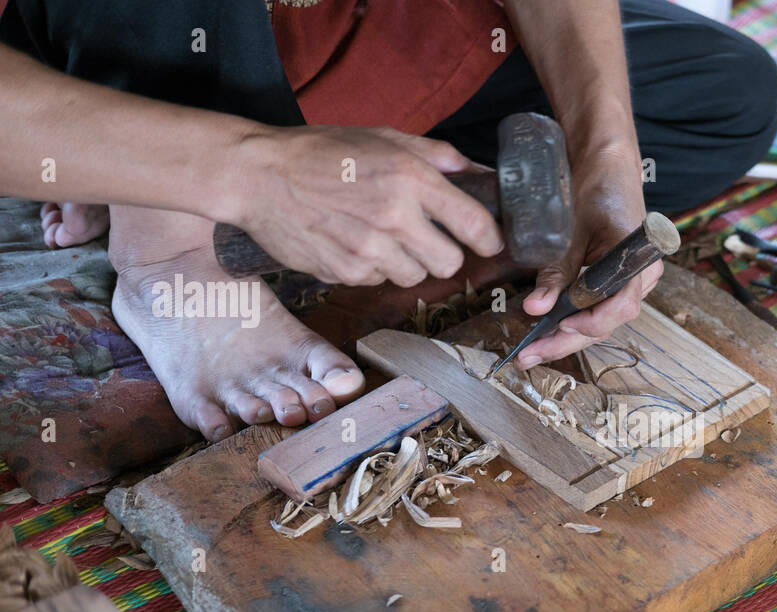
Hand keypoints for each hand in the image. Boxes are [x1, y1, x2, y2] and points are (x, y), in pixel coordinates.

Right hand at [230, 126, 504, 286]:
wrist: (259, 175)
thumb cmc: (322, 151)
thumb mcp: (384, 137)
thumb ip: (437, 156)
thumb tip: (480, 173)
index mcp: (411, 178)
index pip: (475, 224)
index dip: (489, 239)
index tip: (488, 241)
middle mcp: (394, 217)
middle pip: (450, 263)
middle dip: (445, 254)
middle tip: (428, 239)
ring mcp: (369, 249)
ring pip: (415, 278)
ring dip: (407, 263)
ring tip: (382, 237)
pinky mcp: (345, 272)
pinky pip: (379, 281)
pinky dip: (373, 268)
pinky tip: (354, 243)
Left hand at [514, 145, 660, 368]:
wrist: (605, 161)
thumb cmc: (595, 187)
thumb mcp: (569, 231)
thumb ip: (555, 272)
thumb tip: (534, 308)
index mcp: (637, 260)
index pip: (621, 306)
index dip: (591, 322)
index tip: (560, 325)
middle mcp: (640, 277)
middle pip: (606, 323)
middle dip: (566, 341)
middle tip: (529, 355)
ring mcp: (629, 282)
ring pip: (599, 321)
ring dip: (566, 336)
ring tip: (531, 349)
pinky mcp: (614, 282)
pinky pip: (595, 309)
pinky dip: (570, 320)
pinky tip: (545, 330)